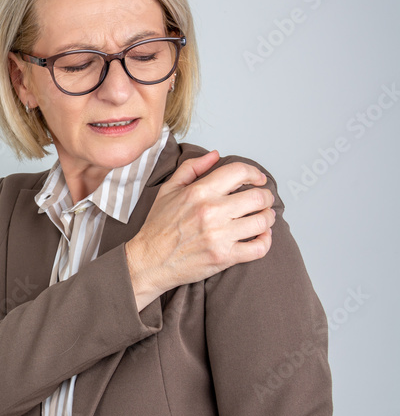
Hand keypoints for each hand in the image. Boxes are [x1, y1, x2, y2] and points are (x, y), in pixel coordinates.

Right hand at [125, 150, 275, 310]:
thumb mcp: (168, 189)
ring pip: (262, 222)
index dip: (255, 173)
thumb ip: (192, 168)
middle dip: (266, 197)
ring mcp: (219, 235)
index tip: (258, 179)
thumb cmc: (158, 226)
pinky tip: (261, 236)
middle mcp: (211, 212)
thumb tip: (215, 155)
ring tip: (264, 217)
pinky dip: (266, 241)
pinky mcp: (224, 257)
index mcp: (199, 192)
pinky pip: (259, 248)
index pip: (239, 172)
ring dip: (268, 217)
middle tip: (264, 199)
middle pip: (258, 197)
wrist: (149, 260)